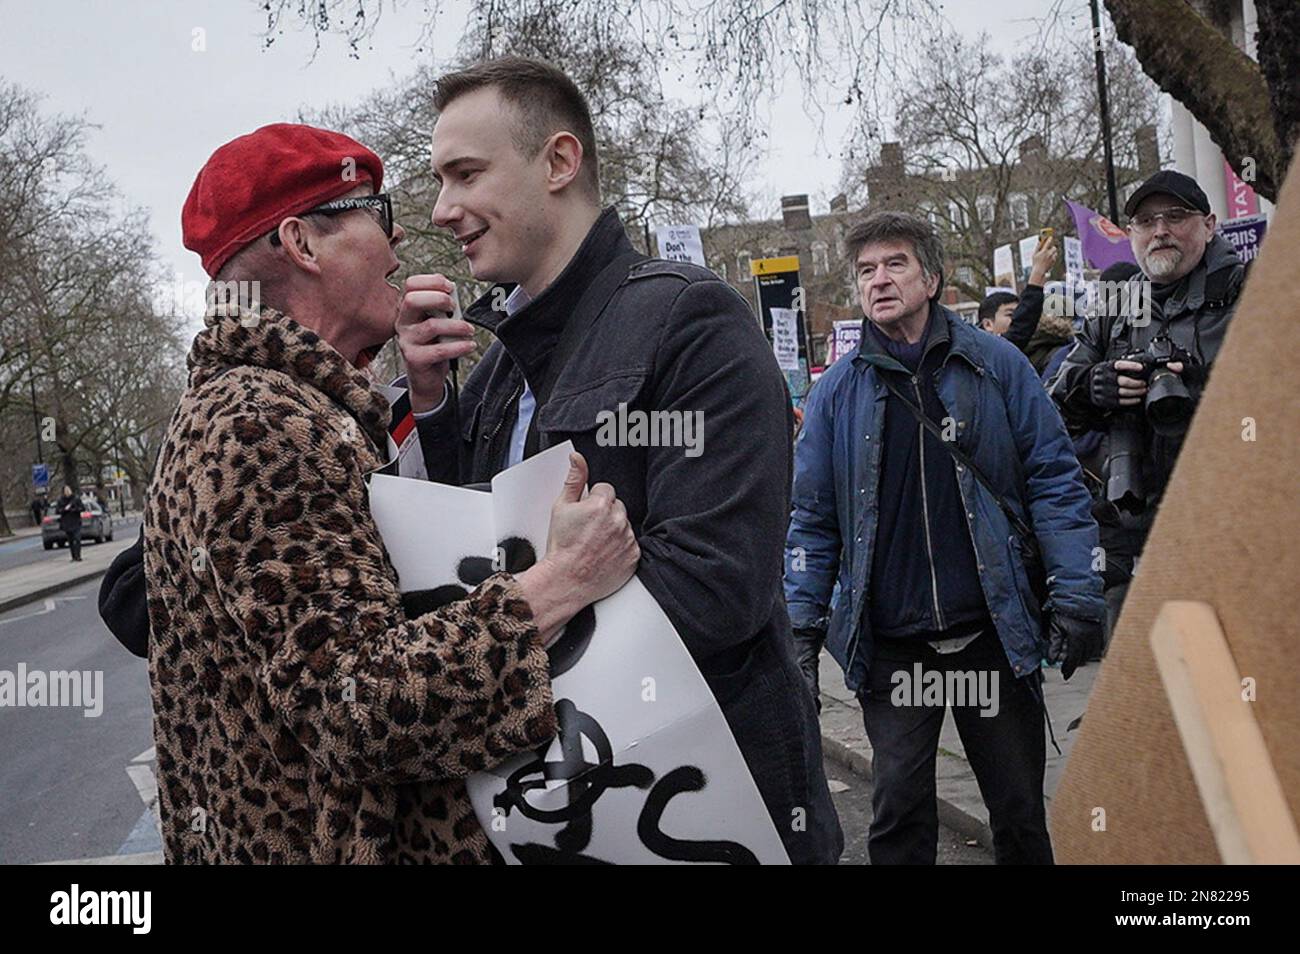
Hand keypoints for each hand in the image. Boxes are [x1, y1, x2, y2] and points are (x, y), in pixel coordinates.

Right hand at [395, 274, 476, 411]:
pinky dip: (459, 346)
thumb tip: (452, 291)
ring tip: (469, 330)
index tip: (450, 287)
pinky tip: (470, 345)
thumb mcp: (439, 322)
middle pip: (412, 300)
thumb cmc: (435, 346)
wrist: (427, 378)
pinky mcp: (414, 359)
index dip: (431, 281)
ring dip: (456, 326)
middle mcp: (403, 323)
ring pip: (431, 326)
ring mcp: (406, 341)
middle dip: (438, 299)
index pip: (411, 285)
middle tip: (455, 307)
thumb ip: (443, 307)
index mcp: (408, 309)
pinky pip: (440, 350)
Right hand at [515, 453, 638, 643]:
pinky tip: (604, 552)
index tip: (585, 513)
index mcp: (601, 505)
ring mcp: (627, 539)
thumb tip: (577, 458)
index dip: (593, 500)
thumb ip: (574, 479)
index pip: (605, 489)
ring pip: (624, 525)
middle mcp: (618, 520)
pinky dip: (620, 547)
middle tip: (588, 529)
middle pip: (617, 506)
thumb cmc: (561, 547)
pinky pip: (630, 544)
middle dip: (605, 513)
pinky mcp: (633, 556)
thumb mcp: (561, 507)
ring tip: (595, 542)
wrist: (565, 579)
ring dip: (614, 530)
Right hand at [1029, 236, 1058, 285]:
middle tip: (1050, 248)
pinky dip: (1052, 257)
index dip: (1049, 239)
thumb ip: (1037, 247)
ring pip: (1055, 252)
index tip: (1050, 237)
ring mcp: (1052, 258)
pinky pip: (1055, 257)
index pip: (1048, 243)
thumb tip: (1039, 241)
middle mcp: (1049, 254)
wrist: (1039, 271)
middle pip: (1054, 247)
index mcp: (1043, 251)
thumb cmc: (1035, 263)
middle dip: (1052, 248)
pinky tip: (1048, 261)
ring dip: (1052, 253)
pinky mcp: (1054, 261)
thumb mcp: (1034, 254)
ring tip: (1048, 256)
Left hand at [1046, 613, 1100, 679]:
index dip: (1069, 669)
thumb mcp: (1055, 625)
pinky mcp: (1104, 630)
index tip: (1064, 675)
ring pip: (1092, 653)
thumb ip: (1054, 644)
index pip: (1074, 659)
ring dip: (1083, 656)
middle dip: (1074, 662)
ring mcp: (1099, 634)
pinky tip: (1084, 648)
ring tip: (1074, 656)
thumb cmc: (1064, 609)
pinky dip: (1092, 650)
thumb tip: (1051, 660)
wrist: (1080, 594)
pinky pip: (1099, 646)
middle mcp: (1091, 637)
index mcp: (1078, 637)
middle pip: (1083, 657)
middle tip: (1066, 665)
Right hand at [1089, 359, 1148, 408]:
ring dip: (1136, 392)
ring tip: (1143, 390)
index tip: (1141, 367)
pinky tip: (1137, 398)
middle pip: (1123, 381)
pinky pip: (1120, 402)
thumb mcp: (1107, 366)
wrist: (1086, 383)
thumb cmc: (1102, 374)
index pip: (1119, 365)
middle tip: (1144, 383)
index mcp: (1105, 367)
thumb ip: (1120, 367)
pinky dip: (1131, 401)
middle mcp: (1103, 378)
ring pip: (1123, 392)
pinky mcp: (1103, 400)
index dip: (1131, 366)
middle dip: (1137, 383)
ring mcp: (1102, 390)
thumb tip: (1141, 367)